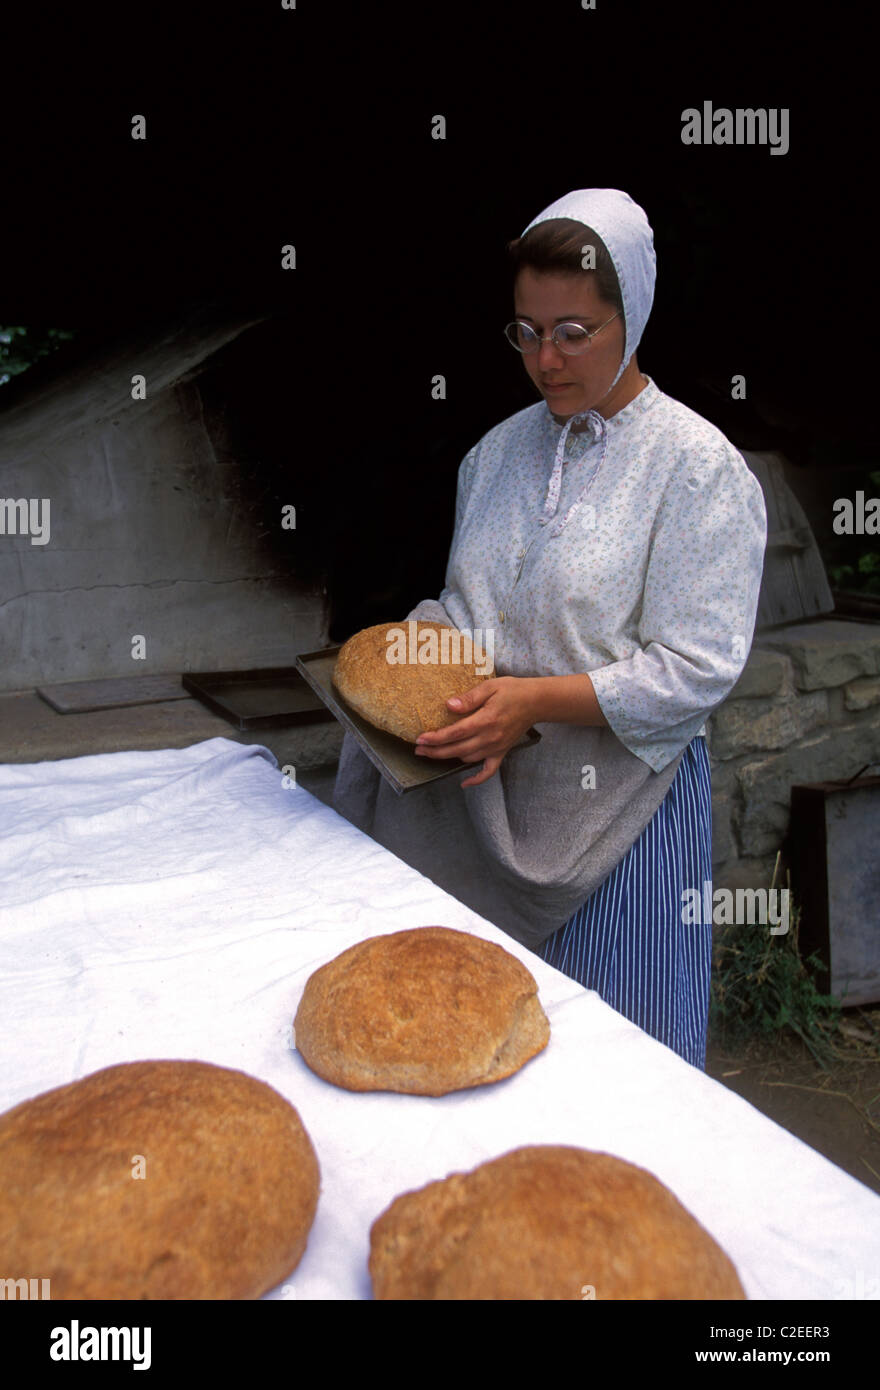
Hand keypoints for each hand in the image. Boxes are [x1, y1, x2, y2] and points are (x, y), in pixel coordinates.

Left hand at [413, 676, 538, 787]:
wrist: (537, 702)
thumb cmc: (513, 691)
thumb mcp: (490, 687)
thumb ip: (469, 697)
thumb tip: (449, 705)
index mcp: (486, 720)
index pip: (455, 733)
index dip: (435, 738)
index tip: (420, 739)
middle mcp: (490, 737)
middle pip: (457, 749)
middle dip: (435, 751)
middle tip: (418, 750)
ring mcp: (496, 747)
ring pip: (467, 759)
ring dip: (449, 759)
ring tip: (433, 754)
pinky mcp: (502, 752)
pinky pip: (489, 771)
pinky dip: (476, 779)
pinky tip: (464, 783)